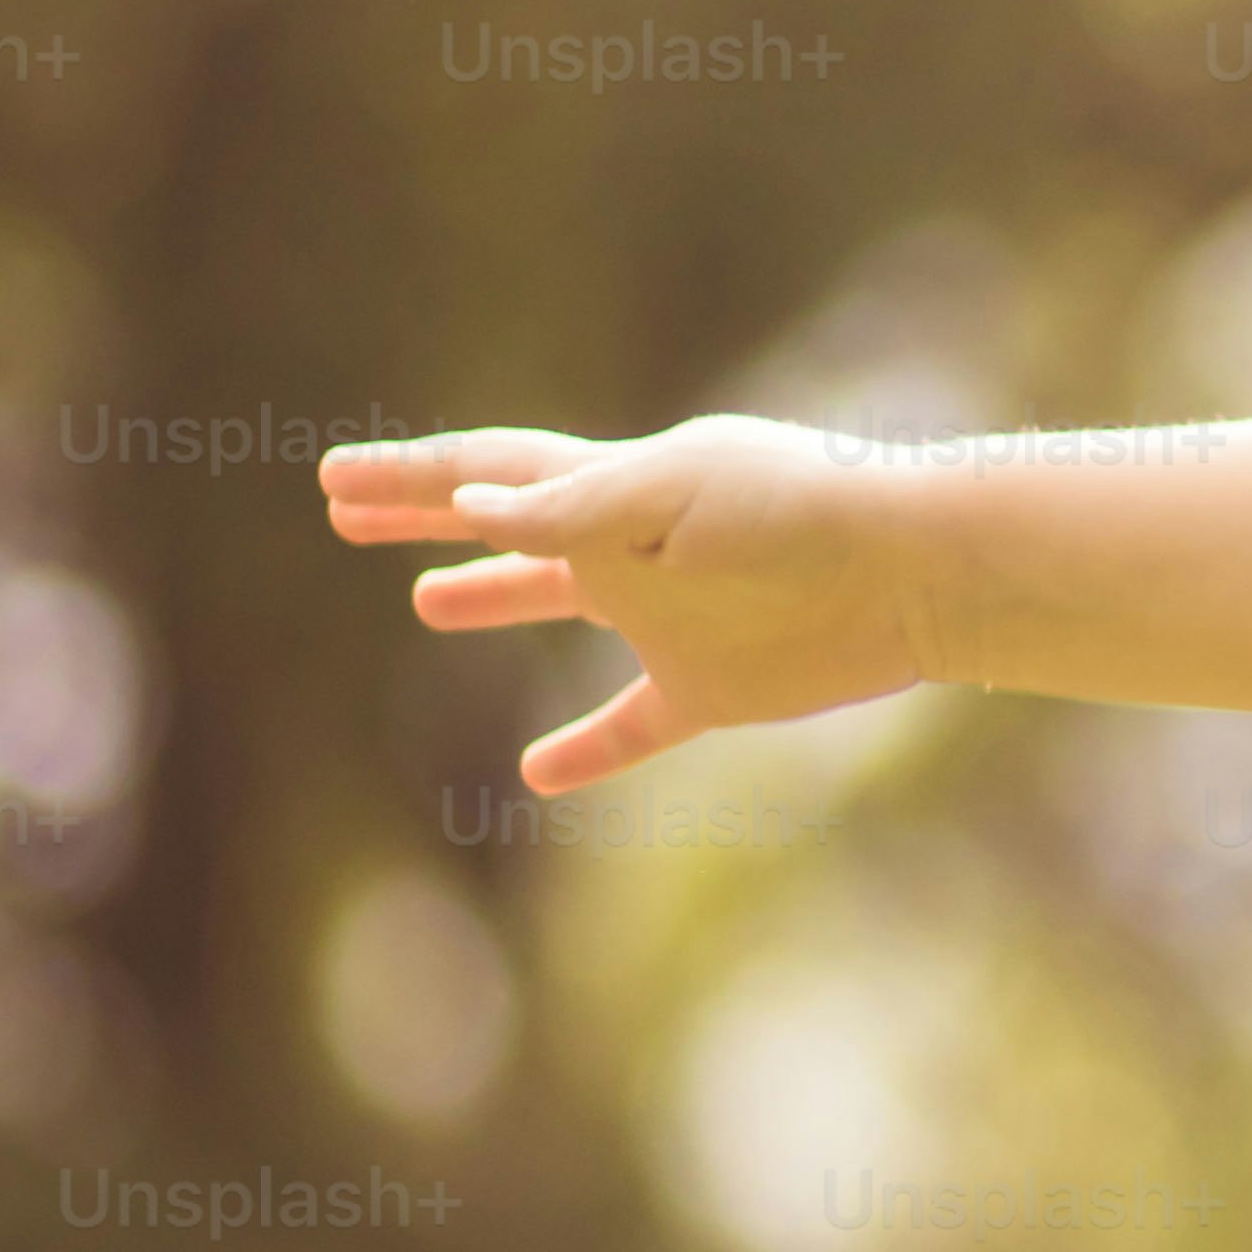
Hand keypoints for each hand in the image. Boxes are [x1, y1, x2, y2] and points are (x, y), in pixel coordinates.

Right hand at [322, 421, 935, 791]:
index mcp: (616, 489)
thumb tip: (477, 504)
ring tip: (427, 603)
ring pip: (560, 606)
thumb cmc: (802, 514)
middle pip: (506, 525)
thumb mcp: (674, 496)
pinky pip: (632, 727)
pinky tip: (538, 776)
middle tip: (347, 514)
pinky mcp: (714, 686)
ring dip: (493, 598)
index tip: (333, 478)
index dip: (409, 479)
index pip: (489, 475)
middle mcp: (633, 545)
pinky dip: (584, 749)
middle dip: (427, 516)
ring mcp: (670, 616)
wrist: (918, 571)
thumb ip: (575, 508)